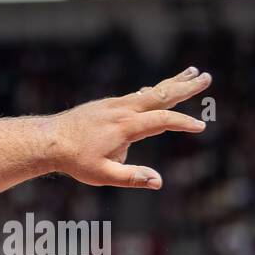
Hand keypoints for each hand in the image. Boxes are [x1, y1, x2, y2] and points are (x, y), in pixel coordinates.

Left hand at [41, 67, 210, 188]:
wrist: (47, 141)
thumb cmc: (74, 161)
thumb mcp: (102, 175)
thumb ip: (131, 177)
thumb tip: (158, 182)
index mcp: (126, 127)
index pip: (163, 121)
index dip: (183, 124)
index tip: (200, 127)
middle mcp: (122, 110)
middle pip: (160, 95)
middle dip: (185, 87)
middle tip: (207, 77)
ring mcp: (114, 104)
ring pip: (149, 92)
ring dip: (171, 83)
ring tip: (191, 72)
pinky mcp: (106, 104)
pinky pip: (135, 96)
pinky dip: (151, 91)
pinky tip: (156, 90)